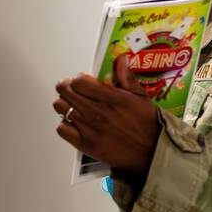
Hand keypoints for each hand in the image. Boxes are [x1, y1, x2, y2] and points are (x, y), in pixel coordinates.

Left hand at [53, 54, 159, 175]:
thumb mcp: (141, 97)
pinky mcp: (85, 145)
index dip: (79, 79)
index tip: (83, 81)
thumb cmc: (148, 125)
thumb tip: (121, 59)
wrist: (152, 152)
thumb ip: (128, 78)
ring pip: (60, 107)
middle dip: (68, 87)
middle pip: (65, 91)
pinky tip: (74, 123)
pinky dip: (64, 125)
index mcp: (112, 98)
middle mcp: (98, 112)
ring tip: (73, 106)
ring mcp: (90, 129)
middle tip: (74, 90)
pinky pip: (61, 129)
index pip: (79, 81)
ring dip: (64, 104)